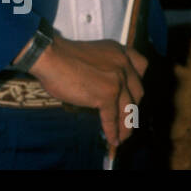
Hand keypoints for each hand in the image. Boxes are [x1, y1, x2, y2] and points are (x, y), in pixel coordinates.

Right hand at [29, 35, 147, 150]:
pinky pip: (112, 118)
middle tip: (126, 116)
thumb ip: (104, 67)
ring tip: (123, 136)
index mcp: (118, 51)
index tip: (134, 90)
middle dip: (133, 107)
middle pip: (137, 91)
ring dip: (126, 126)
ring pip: (128, 109)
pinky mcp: (107, 96)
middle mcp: (122, 64)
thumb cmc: (61, 55)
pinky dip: (112, 131)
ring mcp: (117, 80)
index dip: (138, 80)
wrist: (49, 56)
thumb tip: (103, 87)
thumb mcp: (92, 54)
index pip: (141, 65)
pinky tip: (112, 140)